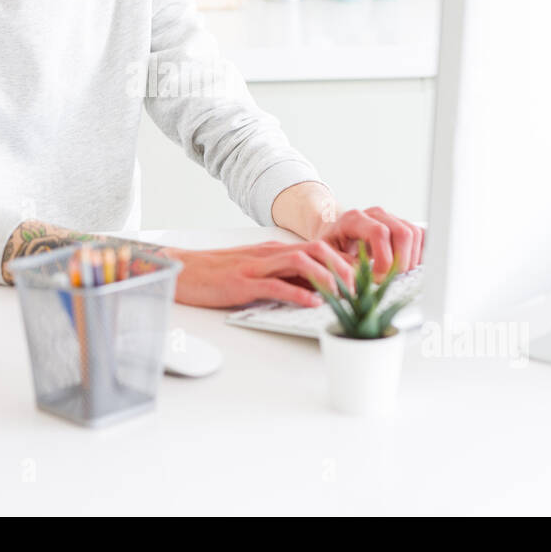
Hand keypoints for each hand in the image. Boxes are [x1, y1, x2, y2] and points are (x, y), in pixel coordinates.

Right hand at [159, 240, 357, 308]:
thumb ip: (285, 278)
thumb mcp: (258, 272)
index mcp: (276, 251)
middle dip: (344, 267)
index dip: (347, 261)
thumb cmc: (219, 274)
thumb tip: (318, 291)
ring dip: (327, 278)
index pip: (320, 247)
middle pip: (318, 249)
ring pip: (301, 262)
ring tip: (343, 295)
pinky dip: (297, 294)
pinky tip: (311, 303)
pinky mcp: (241, 282)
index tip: (367, 278)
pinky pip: (274, 284)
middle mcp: (270, 254)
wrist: (182, 271)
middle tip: (363, 288)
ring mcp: (256, 266)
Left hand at [308, 206, 424, 277]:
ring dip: (411, 259)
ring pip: (415, 234)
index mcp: (354, 219)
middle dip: (401, 262)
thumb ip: (340, 265)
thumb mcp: (325, 256)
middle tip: (391, 279)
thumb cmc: (330, 246)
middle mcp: (375, 214)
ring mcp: (391, 218)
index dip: (384, 259)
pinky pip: (421, 235)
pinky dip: (421, 252)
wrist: (335, 234)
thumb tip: (360, 278)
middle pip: (403, 232)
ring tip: (397, 275)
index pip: (380, 233)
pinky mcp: (401, 225)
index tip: (378, 278)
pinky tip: (410, 267)